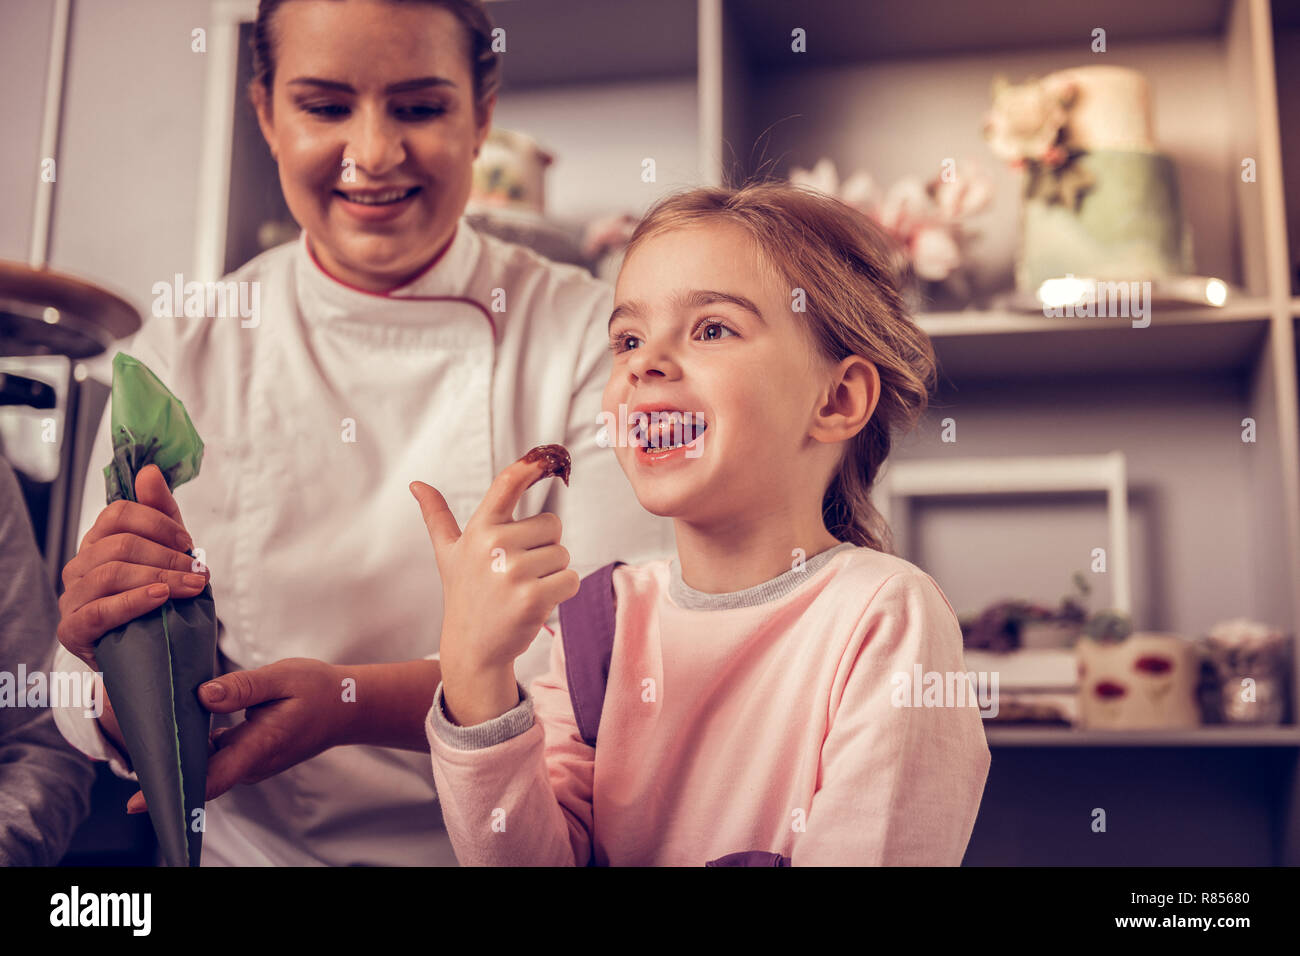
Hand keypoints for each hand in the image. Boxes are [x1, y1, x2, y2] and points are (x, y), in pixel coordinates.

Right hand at [57, 464, 208, 669]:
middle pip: (120, 544)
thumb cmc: (157, 600)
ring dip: (161, 577)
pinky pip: (99, 610)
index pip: (118, 513)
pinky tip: (161, 598)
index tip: (189, 543)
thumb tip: (149, 471)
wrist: (147, 656)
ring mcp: (72, 598)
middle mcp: (78, 566)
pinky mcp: (72, 630)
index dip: (158, 523)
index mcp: (98, 542)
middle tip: (199, 573)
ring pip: (112, 573)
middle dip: (168, 556)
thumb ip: (160, 514)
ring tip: (192, 588)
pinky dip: (134, 602)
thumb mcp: (166, 555)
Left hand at [125, 658, 348, 813]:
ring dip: (177, 757)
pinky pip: (214, 756)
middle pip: (200, 775)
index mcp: (259, 746)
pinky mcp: (248, 754)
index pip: (211, 778)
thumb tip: (202, 695)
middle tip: (124, 750)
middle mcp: (251, 763)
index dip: (173, 790)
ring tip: (142, 738)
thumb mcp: (284, 677)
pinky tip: (174, 729)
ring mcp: (249, 762)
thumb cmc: (318, 691)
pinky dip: (193, 748)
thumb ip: (244, 686)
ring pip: (205, 765)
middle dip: (163, 769)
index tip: (136, 802)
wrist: (347, 707)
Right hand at [409, 455, 578, 721]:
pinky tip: (536, 603)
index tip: (543, 457)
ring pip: (563, 555)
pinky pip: (570, 579)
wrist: (473, 649)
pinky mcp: (532, 597)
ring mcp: (512, 572)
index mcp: (479, 529)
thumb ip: (437, 517)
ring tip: (523, 589)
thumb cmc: (466, 595)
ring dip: (552, 573)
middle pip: (552, 525)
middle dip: (544, 548)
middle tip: (519, 572)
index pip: (506, 485)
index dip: (528, 467)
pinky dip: (561, 592)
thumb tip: (417, 485)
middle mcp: (493, 545)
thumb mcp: (448, 554)